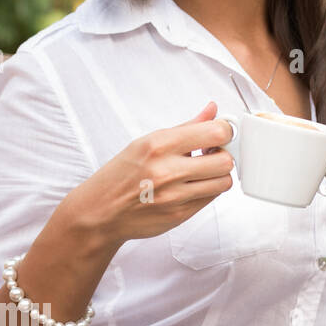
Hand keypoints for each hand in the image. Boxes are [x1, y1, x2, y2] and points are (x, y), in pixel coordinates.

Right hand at [62, 101, 235, 248]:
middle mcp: (168, 170)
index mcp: (159, 145)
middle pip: (225, 160)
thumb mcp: (147, 142)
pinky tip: (193, 185)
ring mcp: (175, 196)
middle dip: (223, 155)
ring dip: (218, 175)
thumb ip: (187, 127)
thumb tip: (212, 110)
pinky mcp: (180, 215)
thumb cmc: (121, 175)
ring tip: (203, 170)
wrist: (100, 212)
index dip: (225, 131)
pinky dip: (208, 190)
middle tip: (212, 154)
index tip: (221, 132)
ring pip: (224, 182)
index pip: (215, 132)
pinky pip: (211, 199)